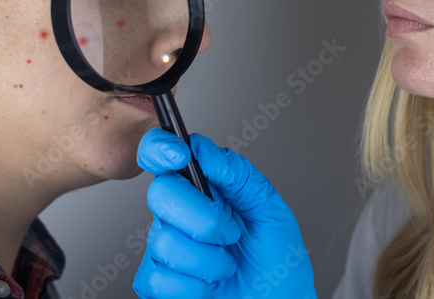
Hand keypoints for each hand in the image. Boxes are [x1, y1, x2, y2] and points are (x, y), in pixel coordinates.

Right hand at [133, 128, 316, 298]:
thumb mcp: (270, 210)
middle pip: (161, 193)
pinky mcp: (159, 284)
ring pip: (163, 241)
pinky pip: (157, 279)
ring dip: (209, 260)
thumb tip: (207, 149)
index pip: (164, 156)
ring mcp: (166, 249)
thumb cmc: (276, 263)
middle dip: (204, 217)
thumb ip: (239, 175)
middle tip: (231, 233)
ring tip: (227, 265)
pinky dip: (193, 286)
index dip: (160, 147)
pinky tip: (209, 285)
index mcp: (204, 190)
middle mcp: (180, 215)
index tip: (179, 153)